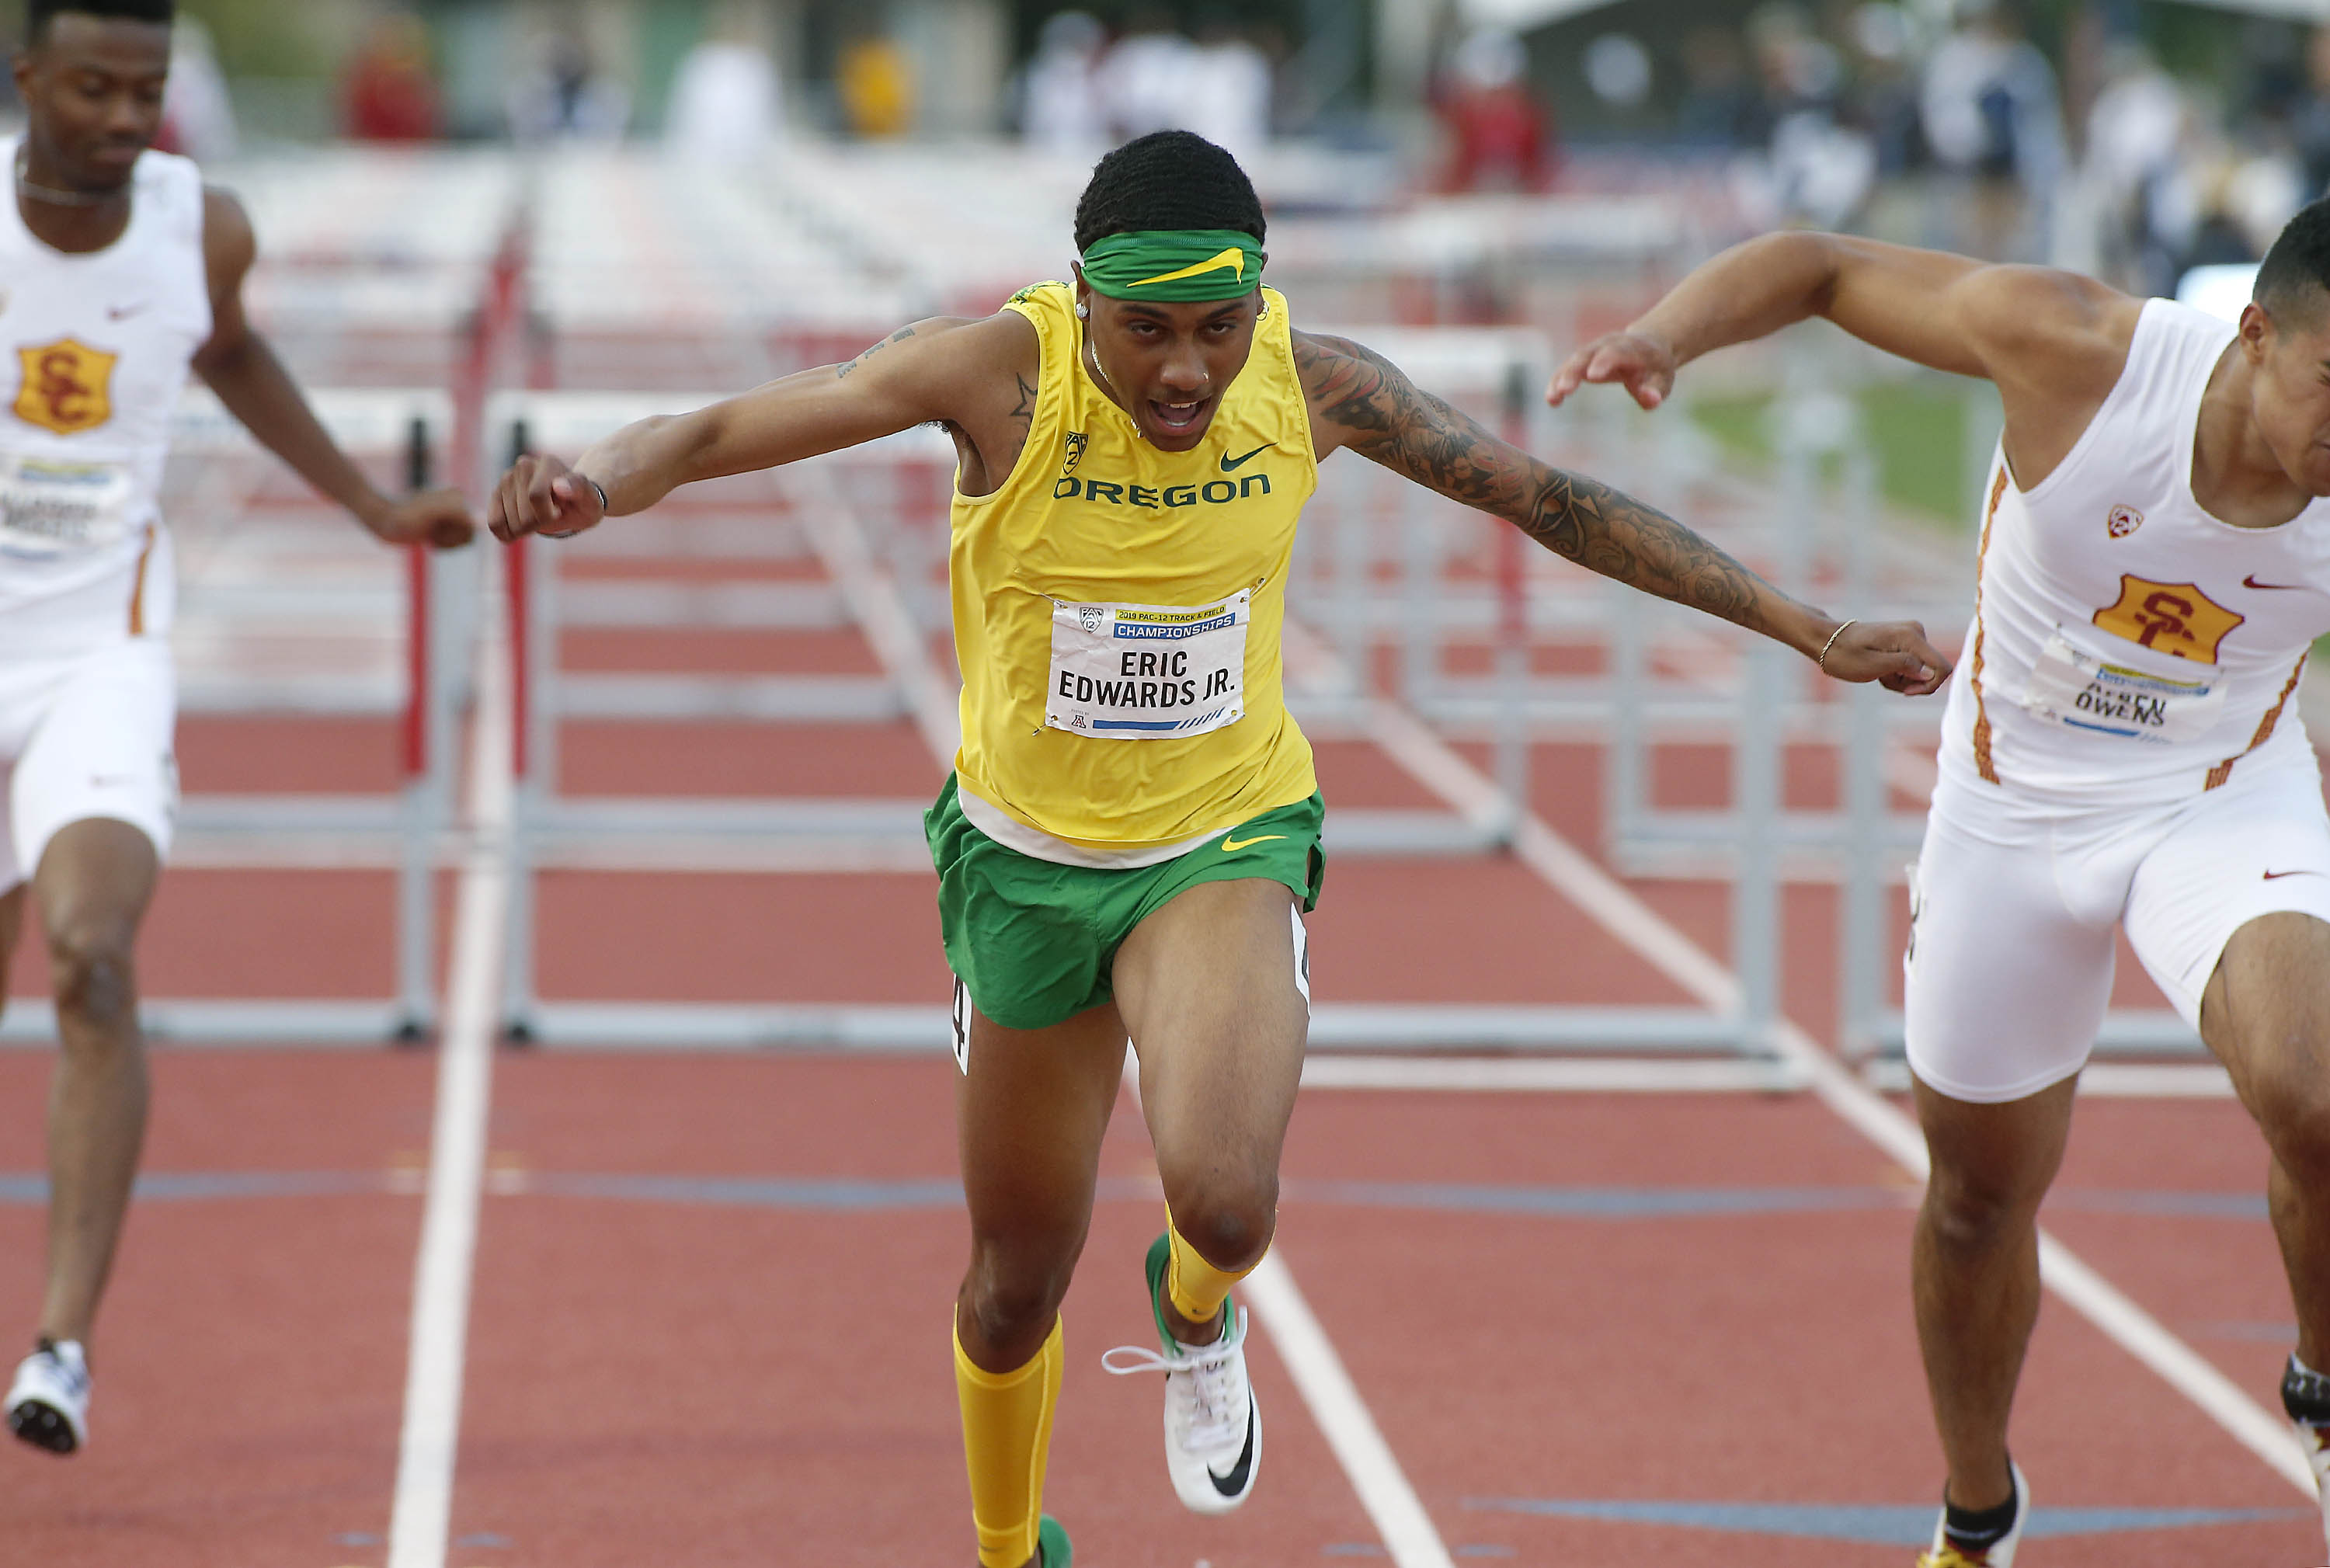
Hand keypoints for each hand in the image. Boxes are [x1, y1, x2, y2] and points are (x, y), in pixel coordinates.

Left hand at [369, 488, 474, 549]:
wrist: (379, 519)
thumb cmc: (402, 517)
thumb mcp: (429, 514)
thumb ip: (456, 513)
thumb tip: (482, 522)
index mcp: (458, 498)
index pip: (472, 527)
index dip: (455, 533)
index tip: (434, 528)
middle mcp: (457, 505)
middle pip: (468, 535)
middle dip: (449, 539)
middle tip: (429, 531)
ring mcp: (449, 516)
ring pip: (462, 541)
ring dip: (445, 543)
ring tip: (427, 534)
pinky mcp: (441, 525)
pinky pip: (453, 543)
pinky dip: (441, 545)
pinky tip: (426, 538)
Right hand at [489, 452, 603, 542]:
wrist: (571, 503)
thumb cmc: (583, 503)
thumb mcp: (591, 499)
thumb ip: (579, 489)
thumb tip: (558, 487)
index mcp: (548, 463)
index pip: (535, 496)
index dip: (547, 515)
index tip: (559, 513)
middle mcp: (524, 465)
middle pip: (523, 514)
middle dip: (539, 525)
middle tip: (552, 516)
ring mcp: (508, 478)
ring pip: (508, 522)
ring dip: (526, 531)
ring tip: (540, 517)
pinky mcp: (497, 493)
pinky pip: (494, 523)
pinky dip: (507, 534)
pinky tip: (521, 531)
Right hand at [1546, 330, 1676, 410]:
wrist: (1650, 346)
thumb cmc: (1656, 369)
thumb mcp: (1664, 380)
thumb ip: (1656, 391)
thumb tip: (1651, 400)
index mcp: (1633, 348)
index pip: (1616, 352)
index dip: (1604, 361)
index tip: (1592, 376)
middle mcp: (1610, 344)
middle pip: (1588, 354)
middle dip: (1575, 371)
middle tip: (1564, 390)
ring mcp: (1595, 349)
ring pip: (1575, 360)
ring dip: (1561, 378)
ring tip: (1552, 399)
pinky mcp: (1584, 359)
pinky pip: (1568, 368)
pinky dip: (1558, 382)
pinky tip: (1552, 400)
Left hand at [1817, 618, 1952, 695]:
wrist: (1827, 640)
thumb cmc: (1845, 655)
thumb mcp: (1874, 666)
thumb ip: (1905, 667)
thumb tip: (1930, 673)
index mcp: (1911, 637)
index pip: (1942, 668)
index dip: (1928, 686)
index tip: (1904, 692)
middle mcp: (1916, 632)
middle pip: (1931, 671)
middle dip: (1909, 683)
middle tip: (1882, 679)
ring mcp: (1911, 635)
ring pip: (1920, 671)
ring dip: (1900, 679)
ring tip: (1878, 674)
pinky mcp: (1905, 641)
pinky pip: (1911, 666)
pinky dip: (1896, 673)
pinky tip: (1879, 670)